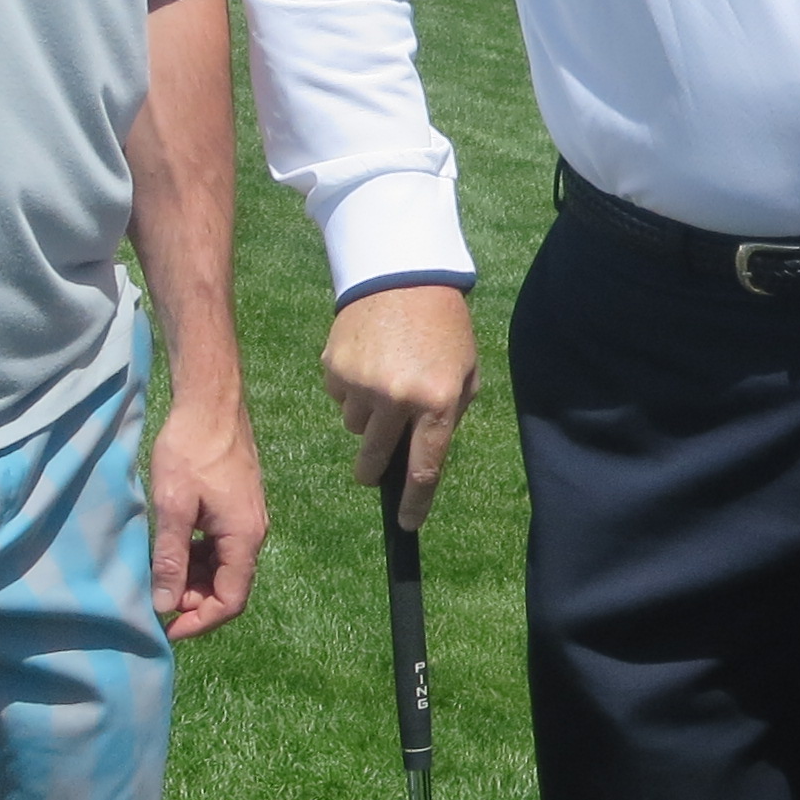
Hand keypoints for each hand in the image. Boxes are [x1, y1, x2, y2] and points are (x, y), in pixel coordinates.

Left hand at [147, 391, 266, 640]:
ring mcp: (246, 517)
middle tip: (156, 597)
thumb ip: (171, 557)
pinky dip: (197, 557)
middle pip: (229, 586)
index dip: (199, 621)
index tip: (165, 626)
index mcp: (244, 536)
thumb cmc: (191, 450)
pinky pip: (220, 546)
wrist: (211, 400)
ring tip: (159, 575)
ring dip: (193, 579)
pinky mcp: (235, 505)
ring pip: (223, 567)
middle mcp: (252, 531)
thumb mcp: (173, 505)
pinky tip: (172, 549)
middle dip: (193, 601)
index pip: (231, 600)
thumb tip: (165, 605)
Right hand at [324, 284, 478, 528]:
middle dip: (374, 469)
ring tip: (384, 378)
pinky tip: (368, 360)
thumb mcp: (465, 372)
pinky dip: (351, 390)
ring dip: (368, 417)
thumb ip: (449, 416)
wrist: (403, 274)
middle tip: (377, 462)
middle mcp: (396, 399)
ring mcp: (361, 385)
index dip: (413, 505)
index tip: (406, 525)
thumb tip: (422, 456)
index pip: (422, 470)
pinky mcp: (334, 369)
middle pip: (374, 462)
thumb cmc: (444, 326)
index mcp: (436, 402)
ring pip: (354, 429)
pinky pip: (339, 399)